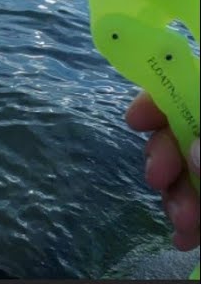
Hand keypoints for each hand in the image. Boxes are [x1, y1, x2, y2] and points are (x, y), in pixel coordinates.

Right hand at [126, 91, 199, 250]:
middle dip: (164, 159)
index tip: (134, 121)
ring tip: (185, 225)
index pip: (189, 90)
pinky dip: (189, 221)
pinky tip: (186, 238)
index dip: (159, 100)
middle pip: (180, 133)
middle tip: (157, 180)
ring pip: (184, 173)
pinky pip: (195, 204)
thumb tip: (194, 152)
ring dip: (176, 198)